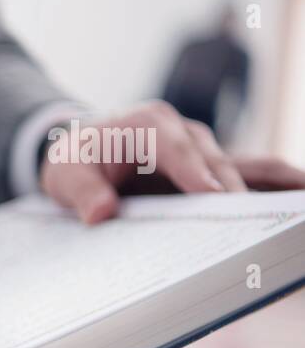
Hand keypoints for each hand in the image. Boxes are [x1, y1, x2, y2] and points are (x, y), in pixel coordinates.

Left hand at [39, 101, 304, 223]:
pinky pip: (248, 181)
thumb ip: (83, 193)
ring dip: (274, 186)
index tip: (215, 197)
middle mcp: (185, 135)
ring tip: (296, 212)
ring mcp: (203, 154)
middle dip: (236, 192)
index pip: (178, 149)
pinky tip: (293, 208)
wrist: (83, 153)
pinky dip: (271, 193)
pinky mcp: (210, 174)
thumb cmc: (76, 161)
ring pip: (246, 168)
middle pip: (217, 164)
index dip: (197, 173)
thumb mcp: (65, 176)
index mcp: (150, 124)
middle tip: (255, 224)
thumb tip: (101, 213)